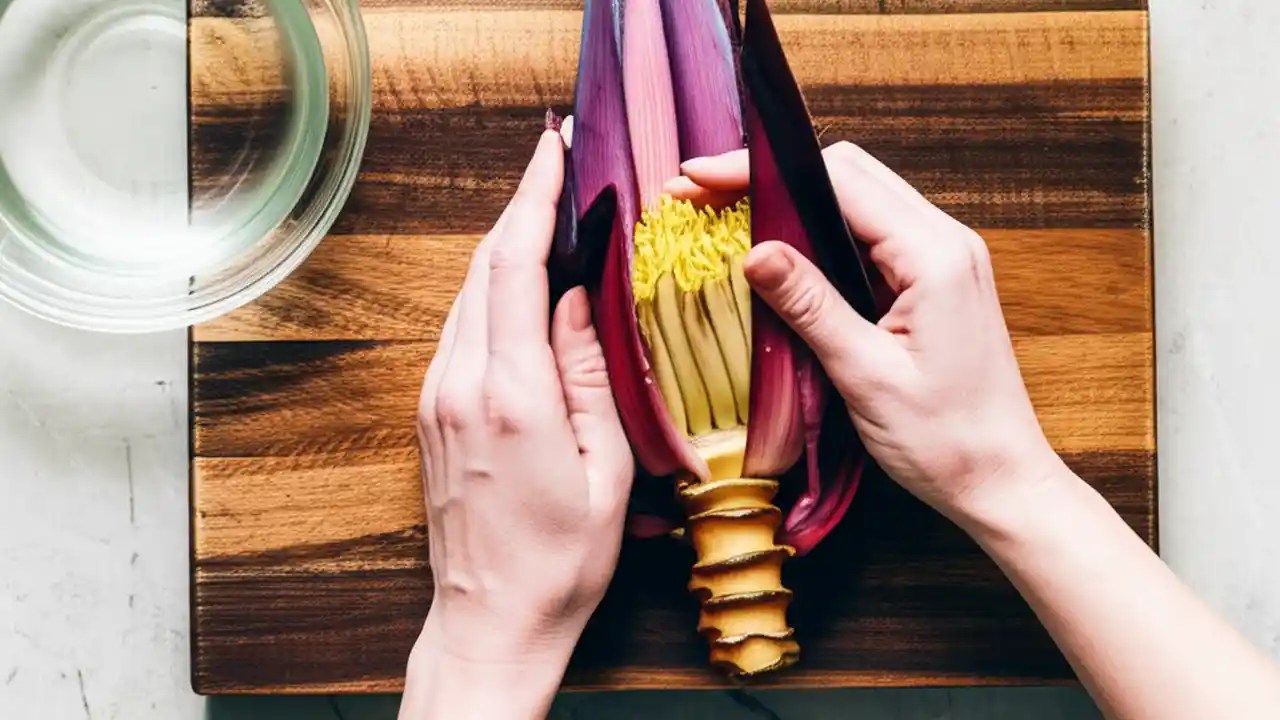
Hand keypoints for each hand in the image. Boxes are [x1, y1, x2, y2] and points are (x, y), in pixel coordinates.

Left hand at [404, 130, 633, 718]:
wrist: (489, 620)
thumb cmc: (560, 560)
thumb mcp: (606, 468)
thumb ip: (592, 374)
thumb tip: (582, 297)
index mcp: (511, 396)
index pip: (513, 268)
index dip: (532, 199)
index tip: (551, 150)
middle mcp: (459, 386)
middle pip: (483, 269)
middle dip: (520, 211)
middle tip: (559, 172)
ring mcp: (435, 398)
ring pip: (466, 296)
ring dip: (504, 251)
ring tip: (548, 222)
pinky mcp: (430, 413)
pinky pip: (458, 330)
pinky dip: (489, 294)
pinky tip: (520, 292)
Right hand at [668, 143, 1059, 523]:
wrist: (1002, 481)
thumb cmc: (945, 440)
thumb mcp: (865, 375)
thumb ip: (811, 306)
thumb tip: (753, 250)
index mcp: (934, 254)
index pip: (837, 178)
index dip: (761, 169)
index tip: (699, 178)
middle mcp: (945, 240)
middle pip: (847, 173)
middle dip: (771, 174)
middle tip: (703, 195)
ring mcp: (944, 258)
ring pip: (857, 200)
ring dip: (792, 201)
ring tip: (727, 215)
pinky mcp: (935, 281)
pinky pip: (870, 236)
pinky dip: (819, 233)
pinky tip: (780, 254)